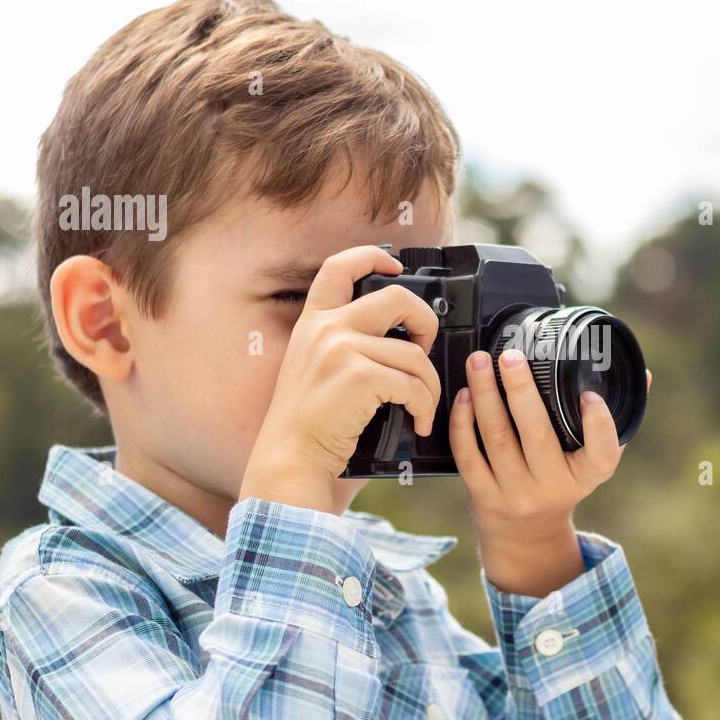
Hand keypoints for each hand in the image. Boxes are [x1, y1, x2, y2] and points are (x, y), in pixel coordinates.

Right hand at [240, 245, 441, 511]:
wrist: (290, 461)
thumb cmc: (310, 429)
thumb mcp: (318, 371)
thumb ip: (349, 346)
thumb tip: (402, 341)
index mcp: (313, 324)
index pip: (339, 268)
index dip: (372, 257)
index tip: (395, 265)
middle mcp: (326, 328)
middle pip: (397, 298)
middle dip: (426, 322)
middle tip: (427, 350)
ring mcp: (341, 348)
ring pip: (414, 353)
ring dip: (429, 385)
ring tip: (422, 408)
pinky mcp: (359, 375)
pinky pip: (414, 384)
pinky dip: (425, 407)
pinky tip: (418, 423)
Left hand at [448, 346, 650, 595]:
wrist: (527, 533)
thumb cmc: (564, 480)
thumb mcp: (595, 459)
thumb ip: (612, 419)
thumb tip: (642, 374)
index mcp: (588, 474)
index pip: (602, 451)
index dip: (599, 423)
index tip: (590, 395)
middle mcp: (553, 486)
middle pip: (536, 434)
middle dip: (520, 389)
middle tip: (510, 355)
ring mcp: (516, 493)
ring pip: (496, 438)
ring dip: (484, 395)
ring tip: (478, 361)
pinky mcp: (483, 495)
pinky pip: (468, 455)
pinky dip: (463, 423)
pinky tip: (464, 396)